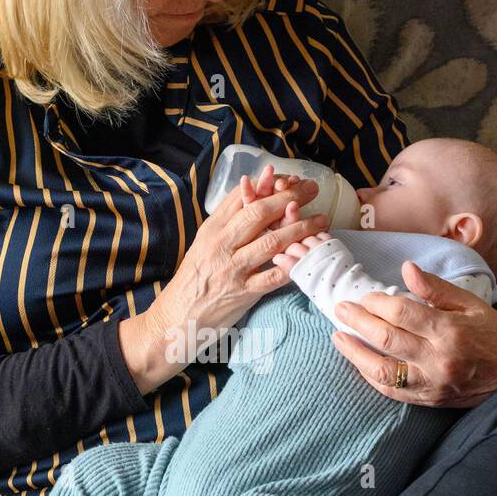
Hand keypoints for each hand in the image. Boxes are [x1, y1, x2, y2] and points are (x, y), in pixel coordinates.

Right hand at [119, 173, 329, 391]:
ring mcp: (232, 269)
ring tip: (321, 221)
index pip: (243, 196)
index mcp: (212, 229)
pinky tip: (309, 256)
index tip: (290, 177)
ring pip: (270, 242)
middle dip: (289, 197)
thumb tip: (252, 190)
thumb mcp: (205, 242)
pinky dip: (292, 265)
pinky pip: (272, 276)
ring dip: (300, 229)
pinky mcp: (242, 294)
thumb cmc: (195, 279)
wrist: (176, 318)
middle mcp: (221, 244)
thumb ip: (227, 219)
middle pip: (259, 213)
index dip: (269, 184)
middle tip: (312, 189)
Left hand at [331, 260, 496, 407]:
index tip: (367, 296)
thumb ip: (436, 288)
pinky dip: (370, 375)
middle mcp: (438, 359)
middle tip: (341, 308)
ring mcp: (431, 383)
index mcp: (450, 330)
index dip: (378, 303)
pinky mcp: (427, 400)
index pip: (403, 313)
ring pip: (383, 371)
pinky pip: (391, 391)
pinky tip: (358, 361)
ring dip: (355, 353)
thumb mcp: (470, 303)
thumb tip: (406, 269)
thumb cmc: (493, 334)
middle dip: (359, 321)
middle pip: (387, 339)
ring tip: (338, 337)